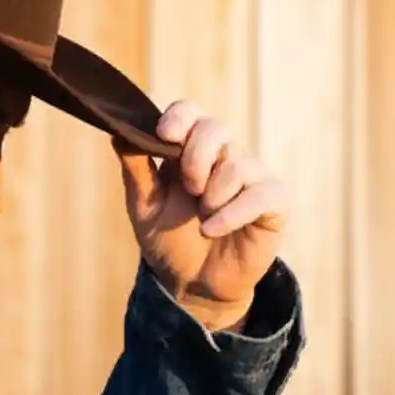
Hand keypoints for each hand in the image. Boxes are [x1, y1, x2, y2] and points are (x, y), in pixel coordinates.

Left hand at [112, 100, 287, 331]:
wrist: (192, 282)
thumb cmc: (169, 238)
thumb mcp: (144, 206)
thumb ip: (135, 169)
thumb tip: (119, 132)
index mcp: (191, 148)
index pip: (192, 112)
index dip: (181, 117)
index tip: (165, 135)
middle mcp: (225, 155)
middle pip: (216, 128)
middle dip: (195, 159)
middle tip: (188, 189)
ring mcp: (253, 176)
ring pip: (237, 165)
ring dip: (212, 197)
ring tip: (203, 219)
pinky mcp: (275, 201)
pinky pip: (262, 194)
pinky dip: (233, 214)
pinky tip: (214, 229)